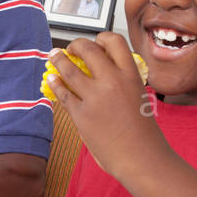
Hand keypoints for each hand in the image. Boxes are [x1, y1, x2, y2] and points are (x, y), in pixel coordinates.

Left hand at [45, 33, 169, 179]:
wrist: (141, 157)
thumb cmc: (144, 133)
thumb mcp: (139, 97)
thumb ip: (123, 83)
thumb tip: (104, 74)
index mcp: (131, 75)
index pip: (114, 42)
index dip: (101, 38)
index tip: (95, 41)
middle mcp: (113, 81)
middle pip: (88, 49)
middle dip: (76, 45)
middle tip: (71, 48)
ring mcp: (95, 97)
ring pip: (69, 69)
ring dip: (58, 59)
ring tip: (54, 56)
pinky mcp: (81, 114)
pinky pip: (63, 93)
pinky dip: (55, 83)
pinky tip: (52, 79)